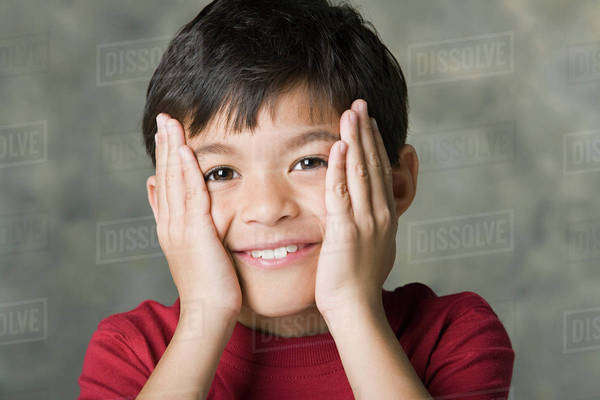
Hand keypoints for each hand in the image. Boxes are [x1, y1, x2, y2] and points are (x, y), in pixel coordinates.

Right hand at [153, 113, 241, 318]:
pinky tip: (184, 149)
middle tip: (163, 118)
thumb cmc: (208, 286)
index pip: (165, 184)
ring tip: (169, 122)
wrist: (209, 313)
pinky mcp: (196, 233)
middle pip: (165, 176)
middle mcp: (169, 224)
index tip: (164, 135)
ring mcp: (179, 228)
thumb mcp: (192, 252)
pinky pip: (191, 194)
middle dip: (164, 145)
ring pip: (174, 180)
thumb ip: (183, 226)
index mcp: (170, 227)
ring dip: (171, 149)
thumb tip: (173, 205)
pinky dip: (186, 170)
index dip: (163, 158)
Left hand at [314, 100, 397, 317]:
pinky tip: (337, 146)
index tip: (369, 121)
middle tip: (360, 103)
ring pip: (360, 172)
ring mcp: (365, 221)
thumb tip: (378, 212)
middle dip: (366, 131)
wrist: (357, 307)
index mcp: (387, 215)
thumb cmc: (361, 280)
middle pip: (373, 164)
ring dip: (355, 140)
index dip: (375, 143)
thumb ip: (378, 223)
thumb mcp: (378, 246)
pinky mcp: (346, 230)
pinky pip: (341, 193)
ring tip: (350, 113)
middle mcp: (381, 213)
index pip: (381, 170)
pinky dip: (339, 168)